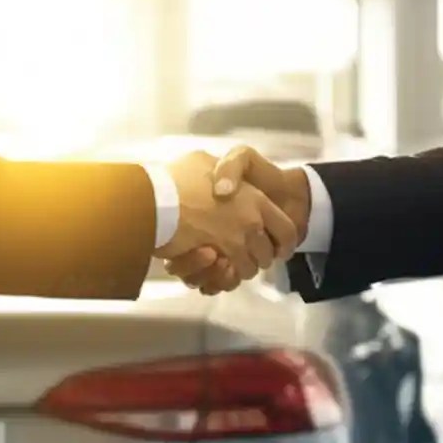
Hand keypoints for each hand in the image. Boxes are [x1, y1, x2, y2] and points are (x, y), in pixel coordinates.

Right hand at [155, 151, 298, 283]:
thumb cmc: (179, 177)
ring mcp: (234, 245)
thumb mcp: (205, 162)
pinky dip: (221, 278)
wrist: (155, 198)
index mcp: (256, 200)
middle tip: (243, 253)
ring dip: (237, 268)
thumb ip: (221, 171)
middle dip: (257, 257)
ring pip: (248, 270)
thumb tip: (223, 179)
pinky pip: (228, 280)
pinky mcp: (214, 262)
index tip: (277, 248)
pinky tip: (210, 266)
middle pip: (267, 255)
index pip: (288, 230)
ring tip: (223, 259)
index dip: (284, 243)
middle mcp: (251, 224)